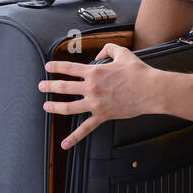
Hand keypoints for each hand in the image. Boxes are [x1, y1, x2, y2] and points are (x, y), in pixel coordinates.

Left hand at [40, 44, 157, 149]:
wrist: (151, 90)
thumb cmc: (138, 72)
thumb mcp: (122, 53)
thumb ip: (108, 49)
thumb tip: (98, 55)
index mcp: (94, 71)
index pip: (69, 68)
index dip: (56, 67)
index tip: (48, 67)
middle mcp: (92, 88)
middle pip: (64, 88)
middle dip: (50, 86)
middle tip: (41, 86)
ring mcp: (95, 103)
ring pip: (69, 108)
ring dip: (55, 107)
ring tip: (46, 107)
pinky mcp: (102, 116)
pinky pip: (85, 128)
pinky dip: (74, 137)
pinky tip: (64, 143)